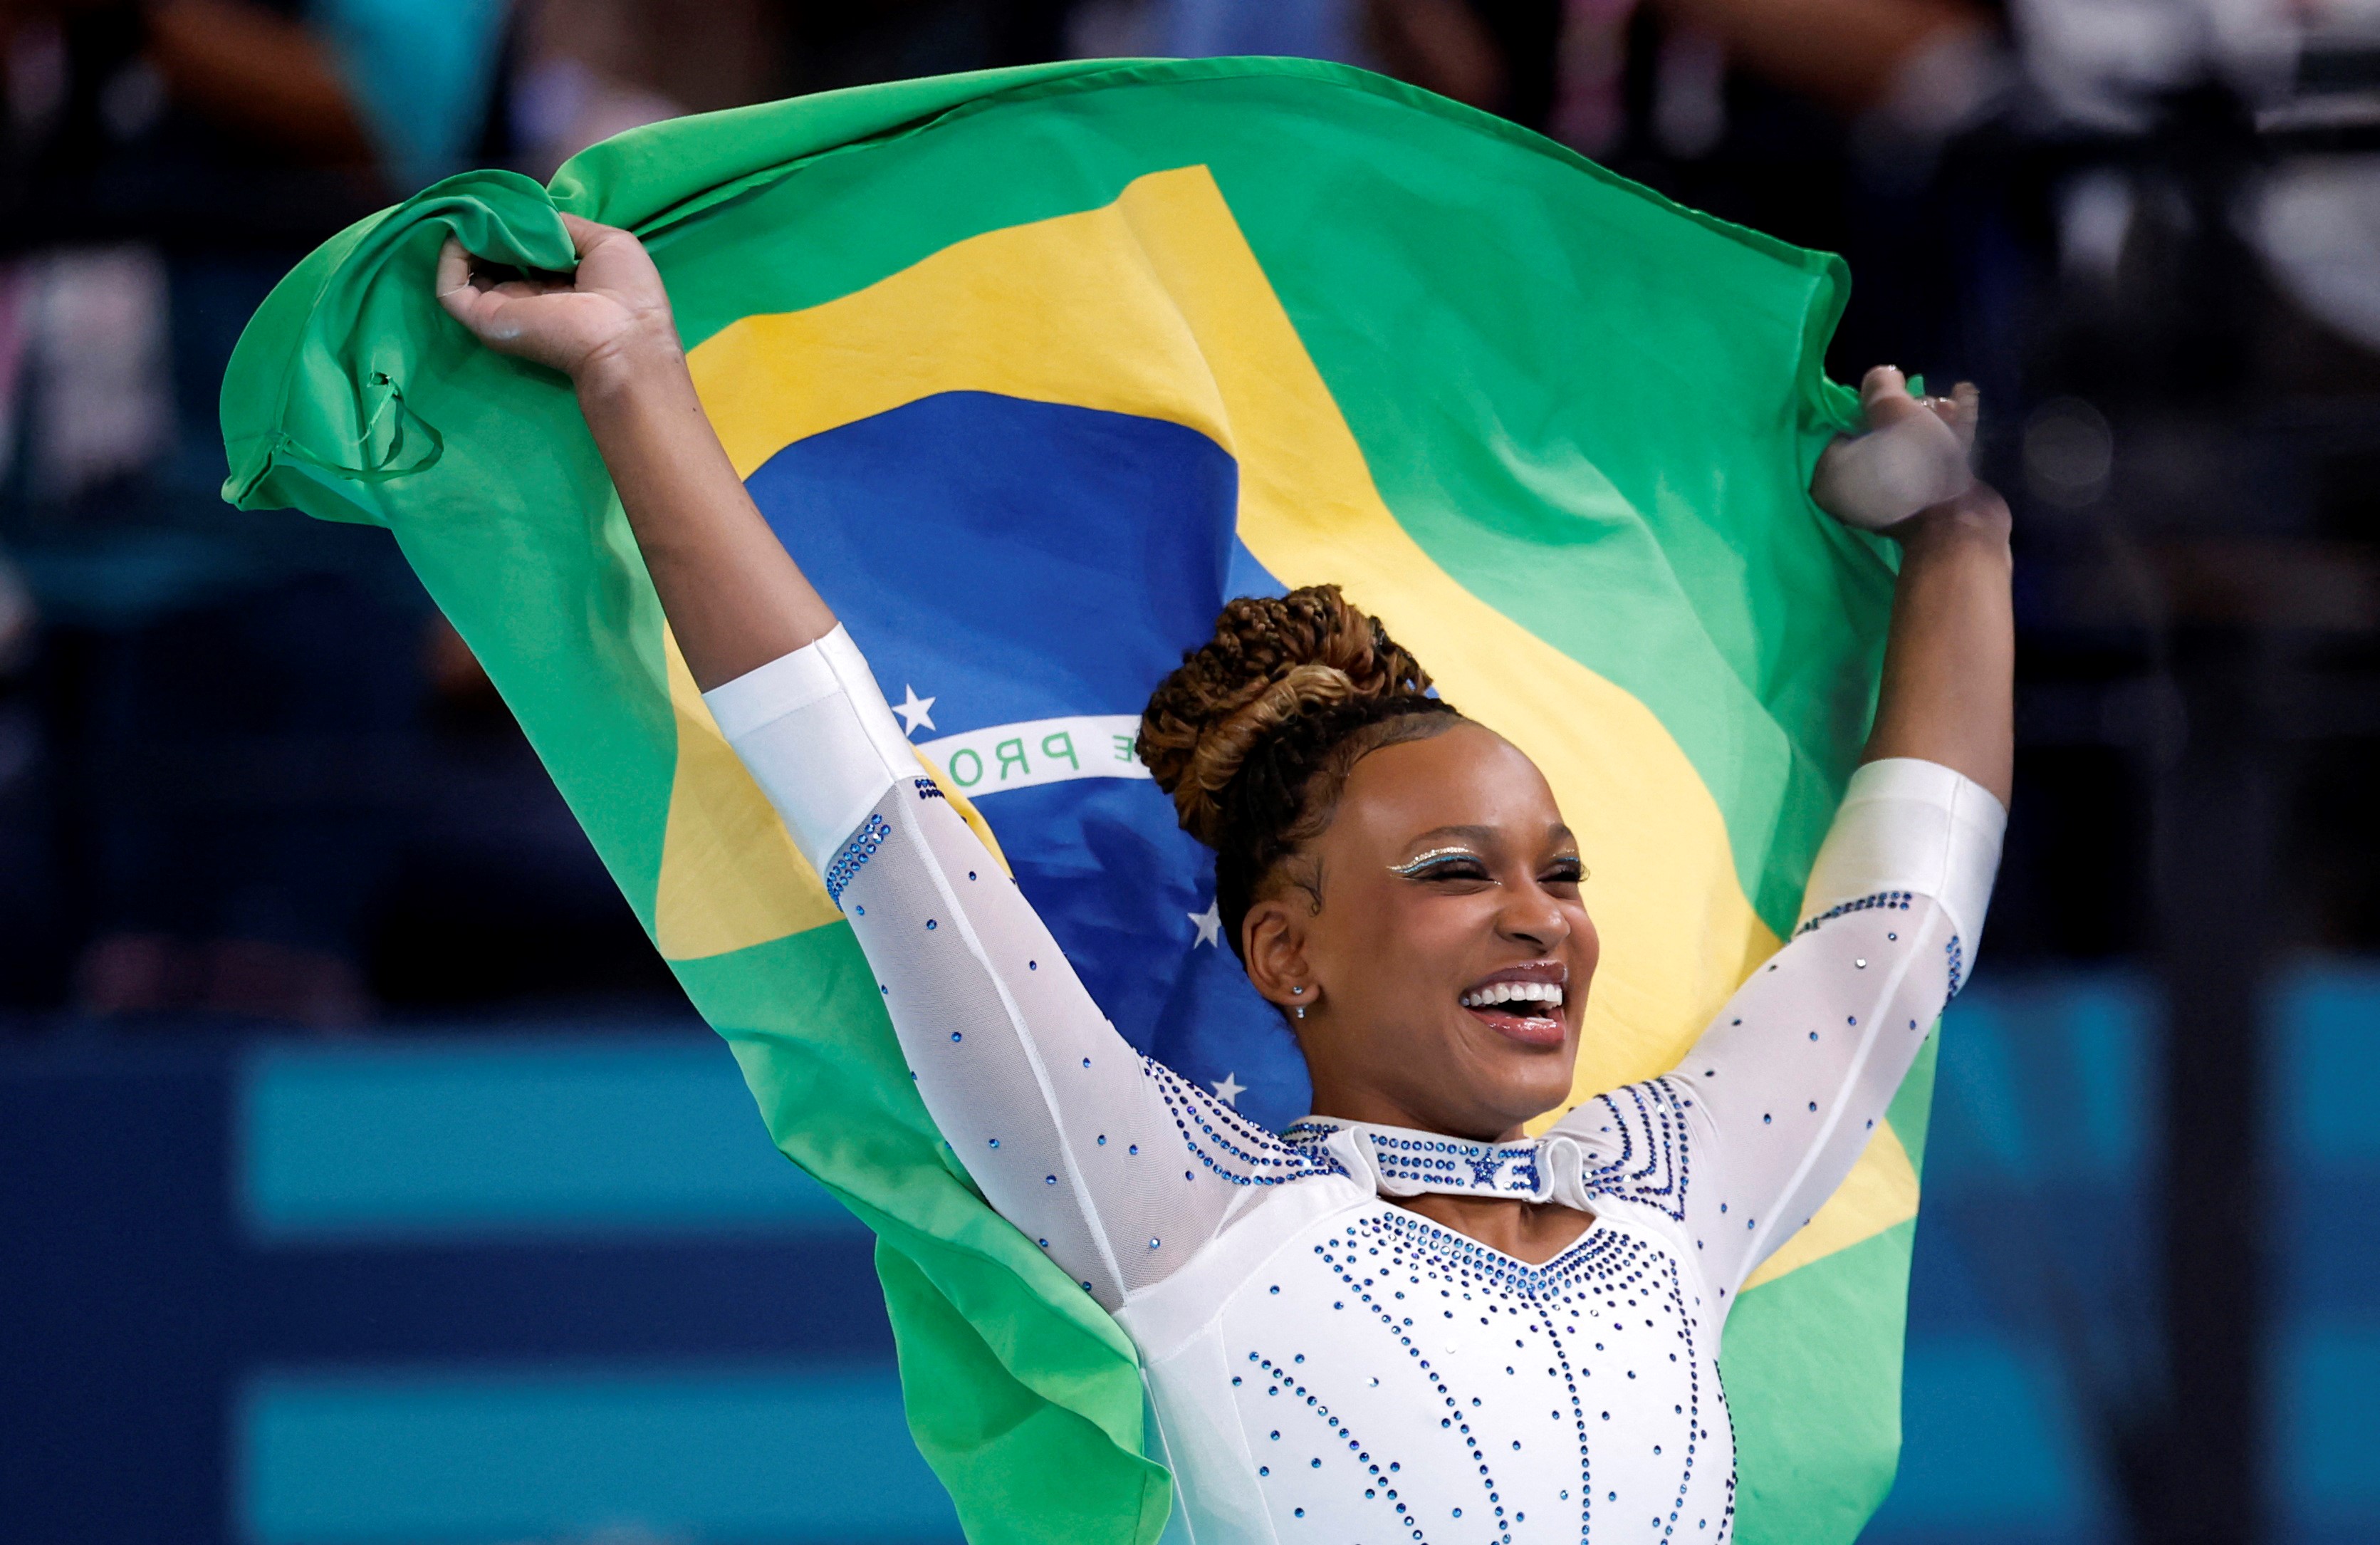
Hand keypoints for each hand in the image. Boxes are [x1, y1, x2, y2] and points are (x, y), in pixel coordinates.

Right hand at [436, 214, 676, 386]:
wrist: (625, 340)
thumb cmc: (628, 294)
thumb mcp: (606, 242)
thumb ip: (565, 227)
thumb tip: (530, 215)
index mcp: (557, 283)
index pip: (523, 250)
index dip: (513, 224)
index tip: (506, 202)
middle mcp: (527, 297)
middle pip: (492, 257)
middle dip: (485, 227)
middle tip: (483, 203)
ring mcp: (503, 310)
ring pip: (467, 270)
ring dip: (463, 237)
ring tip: (470, 212)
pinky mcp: (485, 320)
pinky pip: (450, 288)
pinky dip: (448, 258)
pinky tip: (460, 233)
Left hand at [1811, 365, 1977, 532]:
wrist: (1958, 520)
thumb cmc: (1913, 468)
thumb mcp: (1892, 415)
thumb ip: (1881, 389)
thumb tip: (1881, 373)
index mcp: (1836, 475)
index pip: (1845, 430)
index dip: (1867, 407)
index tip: (1889, 392)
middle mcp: (1863, 486)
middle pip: (1883, 434)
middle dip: (1908, 410)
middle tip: (1923, 395)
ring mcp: (1901, 491)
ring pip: (1914, 442)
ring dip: (1933, 416)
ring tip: (1949, 395)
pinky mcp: (1934, 493)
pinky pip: (1939, 451)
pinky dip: (1951, 425)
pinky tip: (1965, 395)